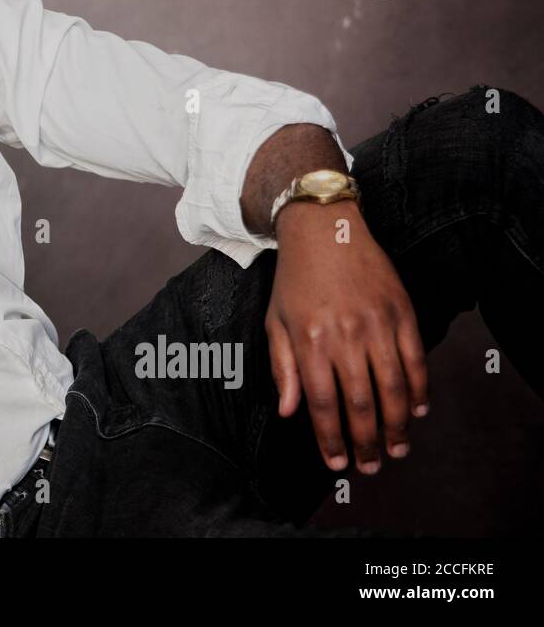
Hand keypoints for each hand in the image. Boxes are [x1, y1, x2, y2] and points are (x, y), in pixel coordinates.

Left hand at [265, 200, 429, 473]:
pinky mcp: (402, 312)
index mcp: (310, 341)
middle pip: (361, 403)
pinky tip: (417, 410)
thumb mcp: (275, 321)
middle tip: (371, 465)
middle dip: (366, 441)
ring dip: (397, 424)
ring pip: (394, 388)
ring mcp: (378, 324)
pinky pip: (416, 359)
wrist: (325, 230)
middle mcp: (345, 336)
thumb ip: (282, 368)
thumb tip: (289, 413)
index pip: (322, 403)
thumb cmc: (294, 279)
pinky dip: (420, 389)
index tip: (336, 463)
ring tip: (397, 448)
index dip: (330, 438)